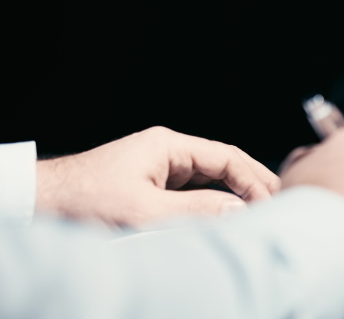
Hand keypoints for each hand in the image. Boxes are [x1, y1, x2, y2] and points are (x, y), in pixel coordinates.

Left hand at [36, 126, 281, 226]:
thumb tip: (241, 210)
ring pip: (210, 181)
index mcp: (169, 146)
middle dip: (252, 185)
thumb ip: (197, 210)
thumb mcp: (144, 211)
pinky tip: (226, 221)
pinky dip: (213, 206)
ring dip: (234, 197)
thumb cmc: (84, 201)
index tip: (271, 203)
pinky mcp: (151, 189)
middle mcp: (168, 153)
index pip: (228, 157)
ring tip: (259, 215)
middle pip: (224, 165)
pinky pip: (193, 195)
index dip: (254, 180)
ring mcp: (160, 171)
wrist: (40, 205)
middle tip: (279, 206)